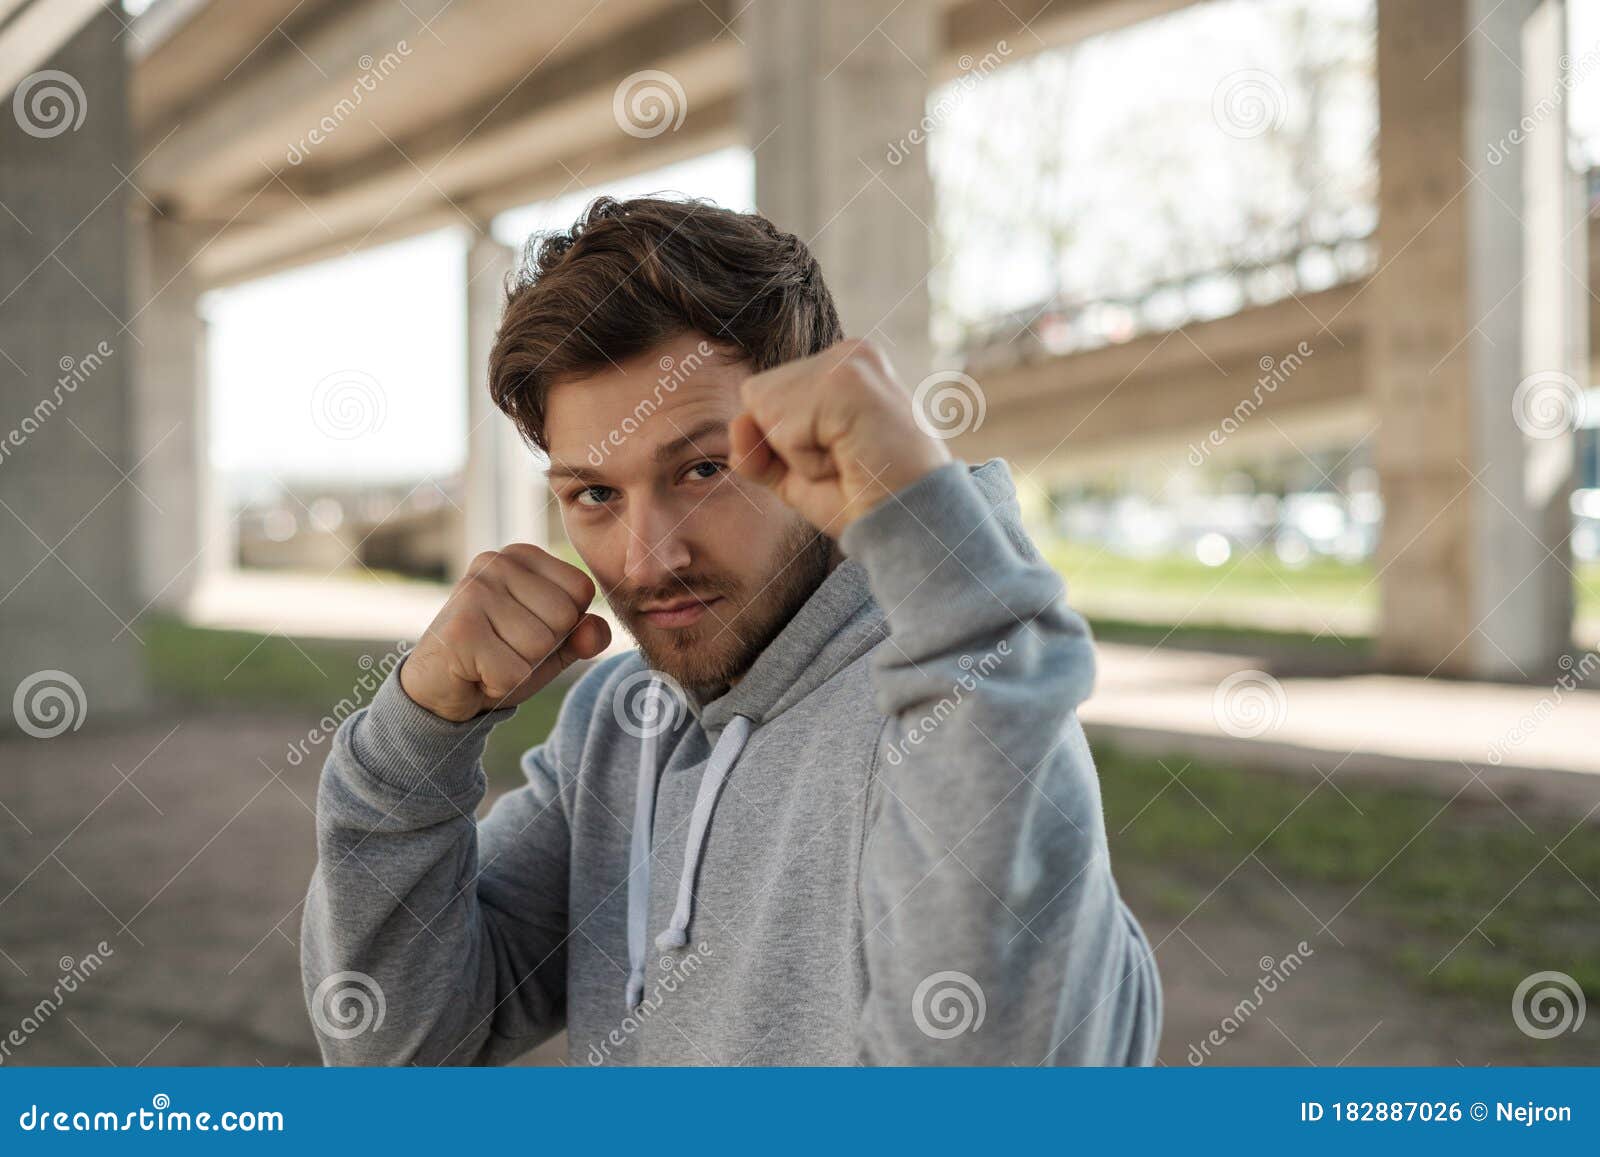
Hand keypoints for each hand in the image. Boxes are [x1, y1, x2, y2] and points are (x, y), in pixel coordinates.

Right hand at [400, 544, 610, 721]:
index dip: (564, 625)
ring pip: (540, 646)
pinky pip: (514, 672)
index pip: (581, 589)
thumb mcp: (554, 646)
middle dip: (543, 648)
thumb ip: (585, 635)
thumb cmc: (500, 658)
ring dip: (520, 668)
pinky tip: (475, 673)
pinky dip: (500, 685)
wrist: (438, 690)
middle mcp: (495, 563)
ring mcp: (474, 592)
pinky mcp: (460, 630)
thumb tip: (594, 630)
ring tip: (490, 659)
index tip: (527, 630)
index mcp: (521, 557)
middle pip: (563, 616)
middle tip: (505, 648)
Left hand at [729, 338, 950, 533]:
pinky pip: (782, 426)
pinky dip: (805, 460)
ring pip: (763, 408)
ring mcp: (848, 362)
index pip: (763, 396)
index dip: (784, 445)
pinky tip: (850, 460)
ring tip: (849, 461)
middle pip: (756, 396)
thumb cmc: (866, 502)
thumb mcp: (796, 477)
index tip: (839, 460)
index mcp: (842, 366)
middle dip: (787, 446)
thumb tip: (738, 423)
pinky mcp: (847, 381)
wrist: (916, 528)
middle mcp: (848, 352)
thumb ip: (758, 450)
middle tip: (845, 463)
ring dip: (797, 455)